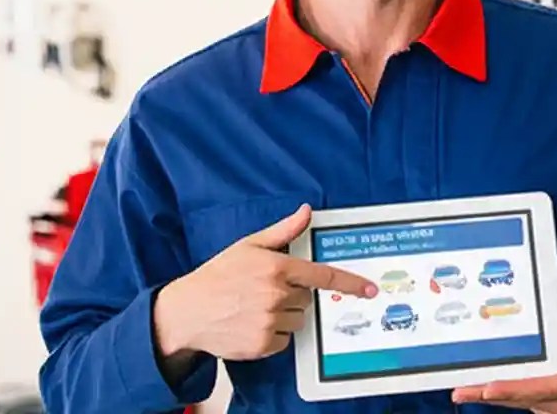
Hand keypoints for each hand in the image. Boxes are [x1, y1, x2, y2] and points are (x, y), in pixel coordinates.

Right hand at [154, 204, 376, 361]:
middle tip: (265, 291)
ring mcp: (269, 321)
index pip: (322, 275)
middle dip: (292, 295)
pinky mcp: (262, 343)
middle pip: (307, 298)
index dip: (350, 282)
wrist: (187, 312)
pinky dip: (273, 335)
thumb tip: (306, 211)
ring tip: (255, 308)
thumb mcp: (249, 246)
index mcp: (276, 267)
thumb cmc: (217, 276)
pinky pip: (284, 340)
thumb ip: (283, 231)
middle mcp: (275, 294)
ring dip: (284, 315)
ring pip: (298, 319)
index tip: (369, 289)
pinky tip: (252, 323)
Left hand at [451, 329, 556, 413]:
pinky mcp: (552, 402)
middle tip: (459, 392)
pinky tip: (485, 388)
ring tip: (462, 391)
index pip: (539, 390)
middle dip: (488, 396)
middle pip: (520, 400)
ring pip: (518, 401)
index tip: (489, 388)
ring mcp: (556, 405)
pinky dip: (503, 394)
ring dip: (490, 397)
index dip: (513, 391)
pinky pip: (523, 398)